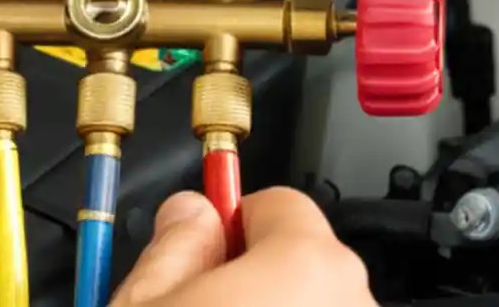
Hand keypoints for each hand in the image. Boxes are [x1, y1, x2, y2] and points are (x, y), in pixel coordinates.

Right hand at [112, 188, 375, 305]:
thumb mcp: (145, 303)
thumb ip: (175, 243)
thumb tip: (188, 214)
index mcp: (303, 268)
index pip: (278, 201)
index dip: (229, 218)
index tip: (205, 241)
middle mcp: (353, 302)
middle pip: (302, 260)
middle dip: (255, 274)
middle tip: (200, 301)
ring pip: (318, 305)